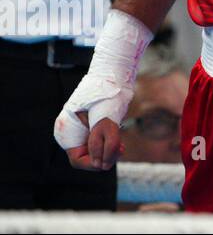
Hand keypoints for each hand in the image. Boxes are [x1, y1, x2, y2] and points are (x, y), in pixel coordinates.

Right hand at [54, 9, 151, 169]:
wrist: (115, 70)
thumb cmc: (109, 89)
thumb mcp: (108, 115)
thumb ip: (105, 139)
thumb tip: (104, 164)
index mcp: (67, 128)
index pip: (78, 160)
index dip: (95, 163)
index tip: (111, 159)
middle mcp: (71, 130)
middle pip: (86, 157)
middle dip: (104, 157)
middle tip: (121, 150)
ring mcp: (81, 128)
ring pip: (94, 150)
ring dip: (108, 151)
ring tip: (121, 147)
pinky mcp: (91, 125)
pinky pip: (98, 142)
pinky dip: (109, 145)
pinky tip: (119, 142)